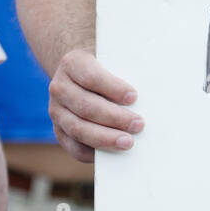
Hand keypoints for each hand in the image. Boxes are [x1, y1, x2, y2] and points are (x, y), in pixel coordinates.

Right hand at [49, 47, 143, 161]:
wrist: (80, 72)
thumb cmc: (106, 65)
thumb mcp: (112, 57)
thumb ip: (126, 67)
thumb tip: (153, 87)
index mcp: (72, 63)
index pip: (91, 77)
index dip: (113, 88)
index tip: (134, 97)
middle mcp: (59, 87)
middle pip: (86, 106)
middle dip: (114, 117)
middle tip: (139, 124)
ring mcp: (56, 110)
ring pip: (78, 128)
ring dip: (105, 138)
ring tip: (128, 142)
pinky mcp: (59, 129)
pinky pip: (72, 145)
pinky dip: (91, 152)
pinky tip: (111, 153)